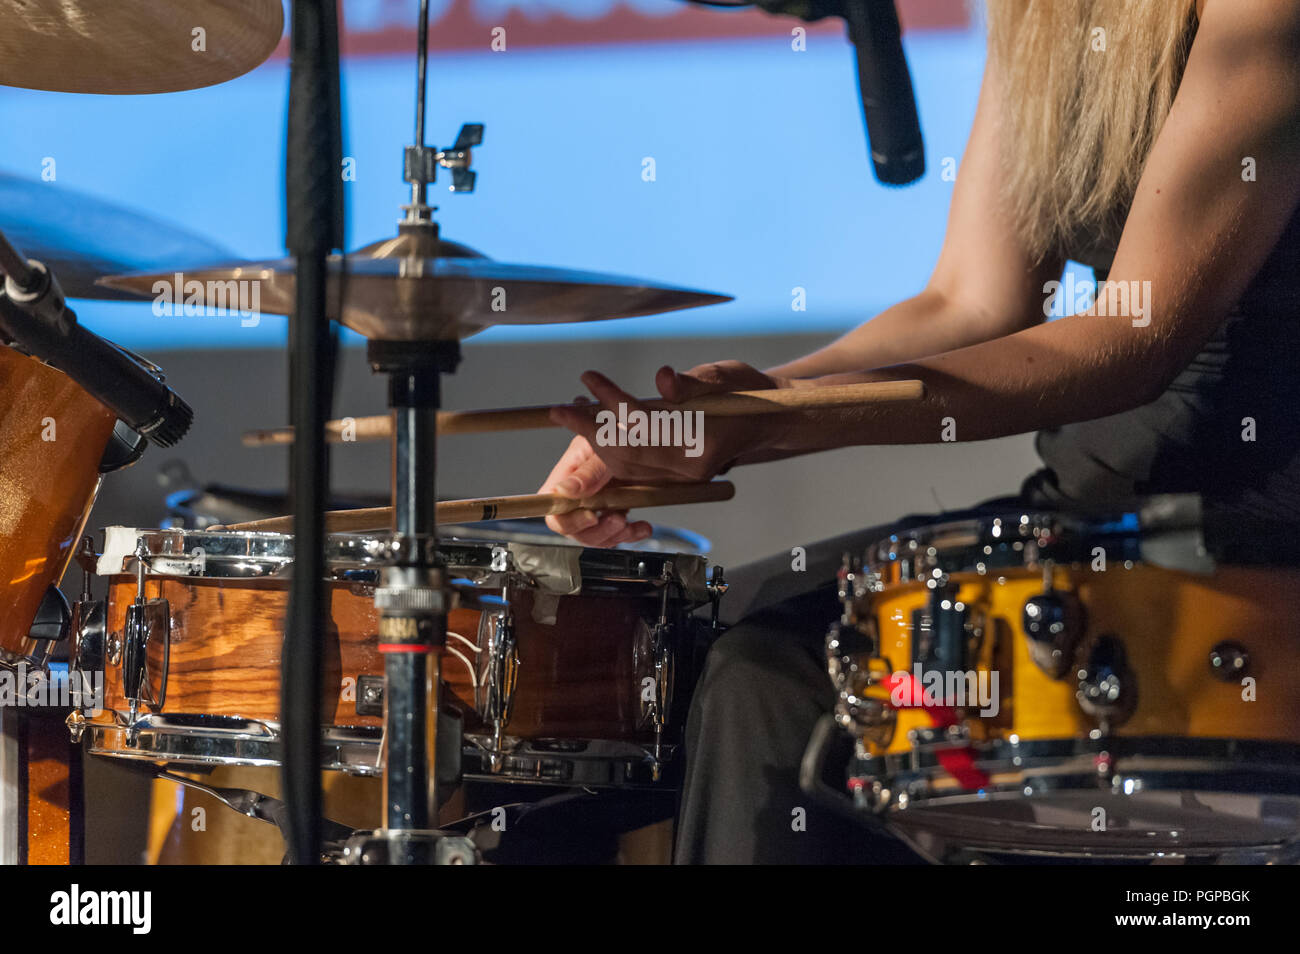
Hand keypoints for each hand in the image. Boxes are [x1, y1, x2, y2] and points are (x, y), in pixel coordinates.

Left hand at [539, 361, 788, 544]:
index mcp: (701, 449)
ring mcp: (679, 478)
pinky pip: (632, 467)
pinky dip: (609, 446)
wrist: (767, 420)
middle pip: (627, 455)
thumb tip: (664, 380)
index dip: (612, 405)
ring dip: (594, 439)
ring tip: (570, 410)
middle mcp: (688, 471)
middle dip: (590, 430)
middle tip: (560, 407)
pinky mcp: (671, 475)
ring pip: (625, 465)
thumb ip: (692, 383)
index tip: (588, 383)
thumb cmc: (748, 394)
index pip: (645, 429)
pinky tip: (592, 422)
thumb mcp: (724, 377)